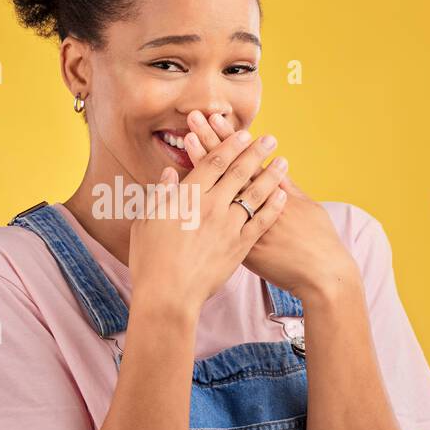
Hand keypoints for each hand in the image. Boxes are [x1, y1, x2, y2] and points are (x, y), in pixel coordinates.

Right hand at [128, 125, 287, 316]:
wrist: (168, 295)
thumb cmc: (150, 259)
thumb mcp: (146, 221)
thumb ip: (161, 194)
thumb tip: (170, 172)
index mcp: (188, 197)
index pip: (213, 162)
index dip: (229, 145)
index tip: (242, 134)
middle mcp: (212, 207)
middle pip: (239, 172)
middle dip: (256, 152)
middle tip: (270, 139)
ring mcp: (228, 227)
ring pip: (255, 194)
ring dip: (271, 175)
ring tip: (283, 161)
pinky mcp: (240, 247)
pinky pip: (261, 222)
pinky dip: (273, 206)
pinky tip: (282, 196)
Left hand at [181, 110, 358, 301]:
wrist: (320, 274)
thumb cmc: (318, 238)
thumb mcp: (307, 205)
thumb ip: (289, 185)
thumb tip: (278, 166)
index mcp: (272, 189)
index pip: (246, 156)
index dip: (230, 137)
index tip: (215, 117)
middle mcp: (254, 203)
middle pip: (226, 168)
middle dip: (209, 141)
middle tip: (193, 117)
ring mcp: (242, 225)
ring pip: (215, 191)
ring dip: (200, 165)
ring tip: (185, 140)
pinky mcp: (237, 246)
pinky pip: (212, 221)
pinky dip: (199, 207)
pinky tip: (184, 190)